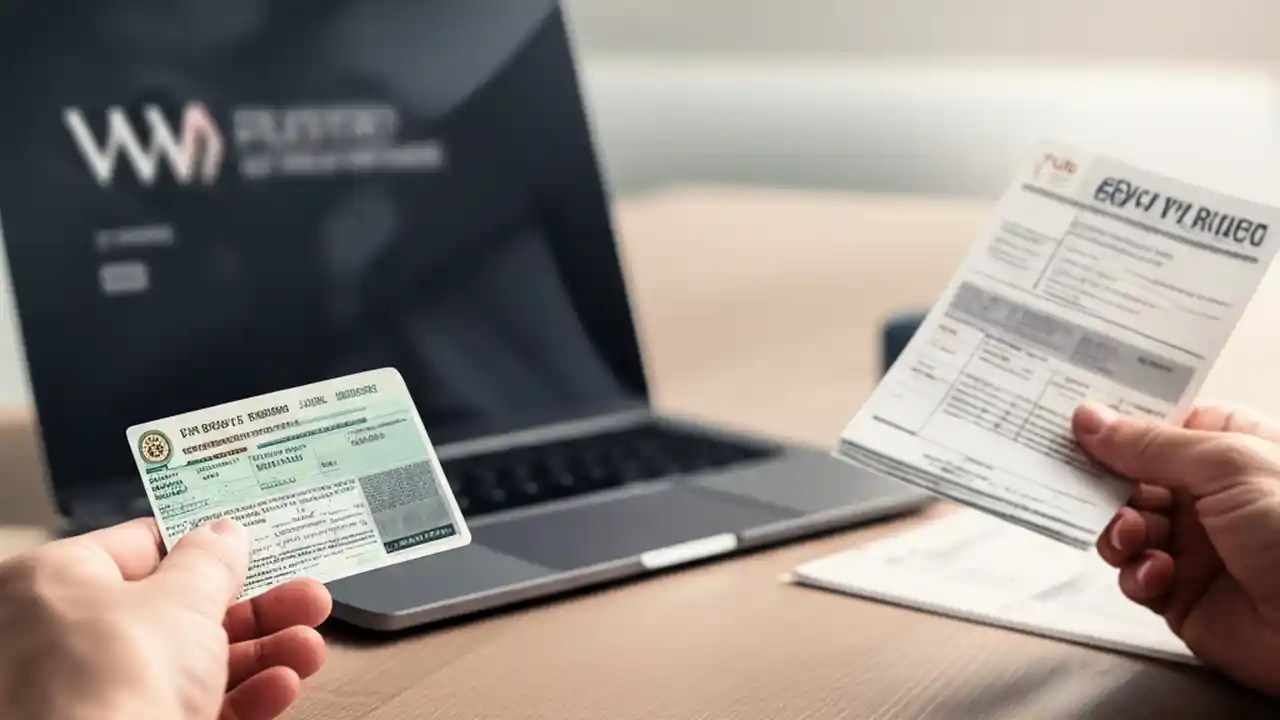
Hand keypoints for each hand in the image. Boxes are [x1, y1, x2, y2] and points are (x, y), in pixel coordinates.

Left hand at [0, 518, 331, 719]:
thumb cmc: (111, 684)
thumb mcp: (182, 600)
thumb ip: (210, 560)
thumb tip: (222, 537)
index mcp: (53, 585)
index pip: (140, 547)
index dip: (206, 545)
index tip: (254, 545)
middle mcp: (62, 640)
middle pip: (180, 610)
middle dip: (256, 608)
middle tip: (302, 596)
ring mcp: (94, 693)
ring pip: (193, 663)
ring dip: (263, 652)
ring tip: (307, 647)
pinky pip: (191, 706)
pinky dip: (241, 696)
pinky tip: (280, 685)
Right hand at [1074, 402, 1279, 694]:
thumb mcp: (1227, 466)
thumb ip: (1150, 444)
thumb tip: (1088, 417)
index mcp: (1230, 449)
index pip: (1160, 421)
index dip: (1118, 419)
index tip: (1073, 414)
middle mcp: (1209, 494)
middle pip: (1130, 475)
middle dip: (1104, 480)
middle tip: (1080, 480)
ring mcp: (1193, 544)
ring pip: (1123, 525)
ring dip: (1118, 529)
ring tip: (1133, 536)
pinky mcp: (1180, 593)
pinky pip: (1134, 575)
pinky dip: (1136, 574)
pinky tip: (1158, 576)